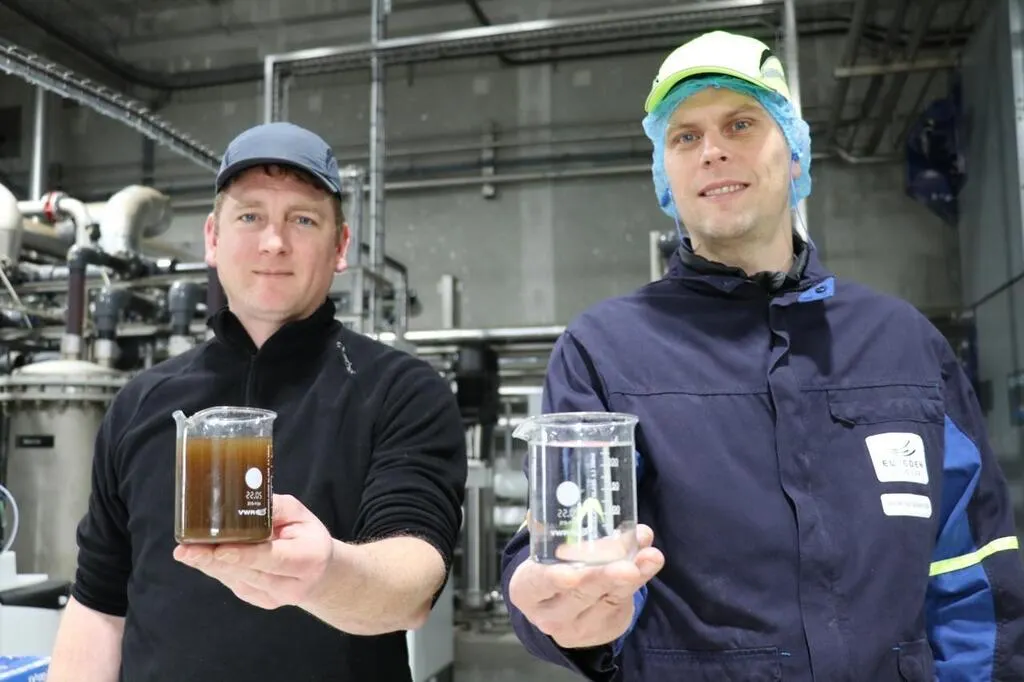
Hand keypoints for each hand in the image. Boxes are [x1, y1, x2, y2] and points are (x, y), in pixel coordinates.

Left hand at [173, 494, 334, 609]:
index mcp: (308, 559)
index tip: (218, 550)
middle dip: (214, 561)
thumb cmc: (307, 536)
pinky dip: (217, 569)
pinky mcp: (260, 601)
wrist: (321, 573)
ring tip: (186, 551)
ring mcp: (274, 598)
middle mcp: (291, 585)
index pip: (272, 558)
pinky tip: (203, 557)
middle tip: (185, 551)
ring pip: (236, 580)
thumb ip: (274, 509)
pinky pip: (234, 583)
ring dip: (209, 565)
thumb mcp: (300, 514)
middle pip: (247, 573)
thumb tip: (241, 501)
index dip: (244, 556)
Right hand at [507, 524, 663, 649]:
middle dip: (604, 576)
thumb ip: (555, 528)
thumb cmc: (552, 568)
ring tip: (650, 556)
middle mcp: (550, 613)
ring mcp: (580, 625)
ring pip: (609, 596)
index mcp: (527, 590)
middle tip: (625, 565)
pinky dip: (642, 576)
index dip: (552, 579)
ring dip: (633, 573)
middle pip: (580, 593)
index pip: (537, 584)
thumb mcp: (545, 551)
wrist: (564, 608)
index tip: (570, 574)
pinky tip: (650, 561)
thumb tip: (566, 497)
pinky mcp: (607, 626)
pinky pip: (626, 599)